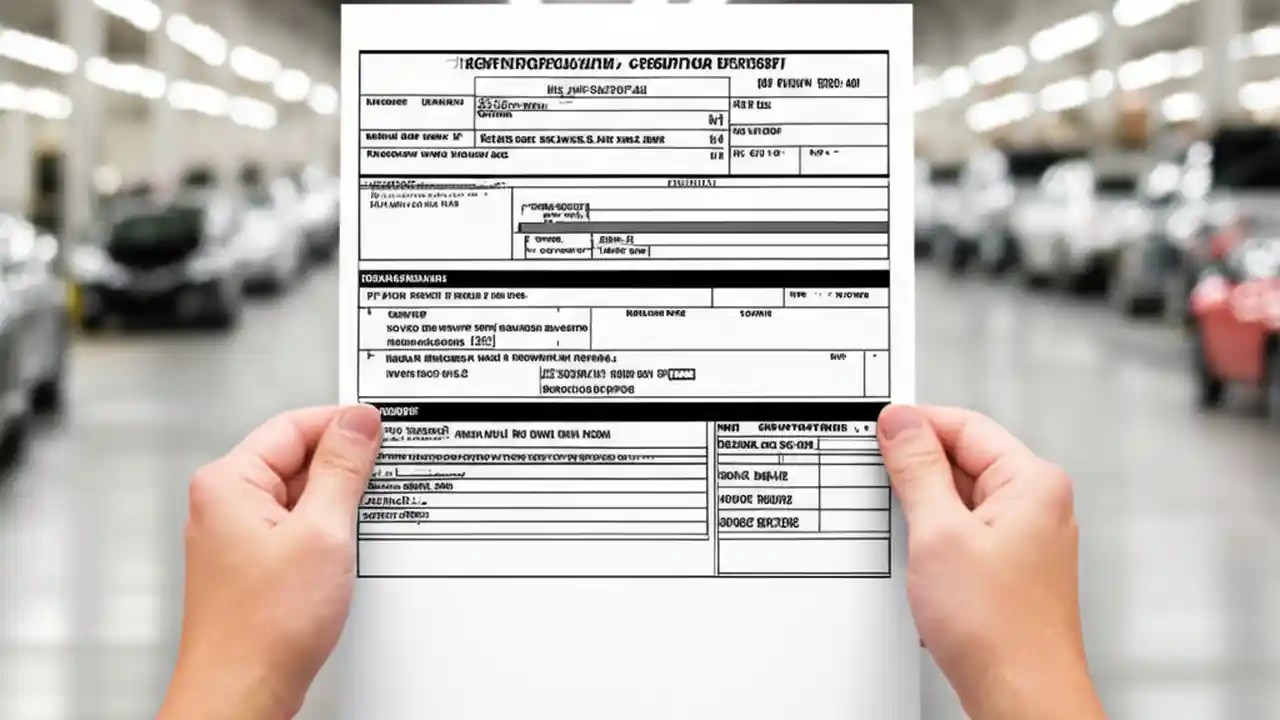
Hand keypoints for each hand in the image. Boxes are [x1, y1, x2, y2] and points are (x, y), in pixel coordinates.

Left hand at [159, 405, 382, 719]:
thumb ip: (343, 469)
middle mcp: (224, 504)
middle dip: (344, 468)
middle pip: (297, 458)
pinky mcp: (254, 564)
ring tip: (361, 526)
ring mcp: (237, 536)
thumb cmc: (264, 628)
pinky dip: (327, 532)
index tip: (381, 430)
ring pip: (301, 495)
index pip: (294, 425)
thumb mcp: (322, 532)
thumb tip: (358, 424)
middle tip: (382, 481)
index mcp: (228, 483)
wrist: (241, 694)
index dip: (343, 425)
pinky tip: (346, 552)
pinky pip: (298, 528)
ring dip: (338, 504)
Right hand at [877, 405, 1104, 719]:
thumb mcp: (939, 534)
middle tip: (879, 486)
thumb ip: (917, 470)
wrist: (1021, 697)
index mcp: (1033, 483)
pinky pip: (963, 532)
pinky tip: (918, 563)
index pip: (965, 425)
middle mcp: (1037, 505)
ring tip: (906, 537)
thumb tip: (902, 424)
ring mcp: (1025, 538)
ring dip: (923, 510)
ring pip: (959, 499)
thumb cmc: (999, 630)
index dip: (916, 424)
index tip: (877, 432)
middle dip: (916, 472)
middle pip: (963, 459)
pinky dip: (934, 540)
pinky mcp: (1009, 567)